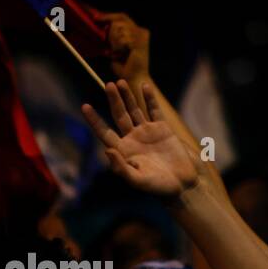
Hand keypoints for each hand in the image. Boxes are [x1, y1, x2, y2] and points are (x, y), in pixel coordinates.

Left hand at [81, 80, 202, 201]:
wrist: (182, 184)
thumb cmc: (158, 187)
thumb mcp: (137, 180)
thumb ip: (121, 167)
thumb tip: (107, 151)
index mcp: (123, 151)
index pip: (104, 132)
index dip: (94, 120)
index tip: (85, 106)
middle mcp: (132, 139)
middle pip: (119, 115)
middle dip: (113, 100)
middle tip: (107, 85)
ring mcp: (147, 132)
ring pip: (134, 110)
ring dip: (127, 96)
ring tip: (120, 82)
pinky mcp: (162, 129)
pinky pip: (154, 110)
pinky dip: (149, 98)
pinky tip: (144, 86)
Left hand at [101, 11, 150, 84]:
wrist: (133, 79)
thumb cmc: (124, 66)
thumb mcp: (115, 47)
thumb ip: (111, 36)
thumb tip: (101, 25)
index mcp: (137, 31)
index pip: (122, 17)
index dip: (108, 16)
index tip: (95, 18)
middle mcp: (141, 31)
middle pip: (119, 20)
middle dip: (110, 32)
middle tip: (109, 45)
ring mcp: (141, 36)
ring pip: (120, 29)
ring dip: (114, 42)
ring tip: (117, 53)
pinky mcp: (139, 43)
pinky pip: (123, 39)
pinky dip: (118, 47)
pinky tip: (120, 55)